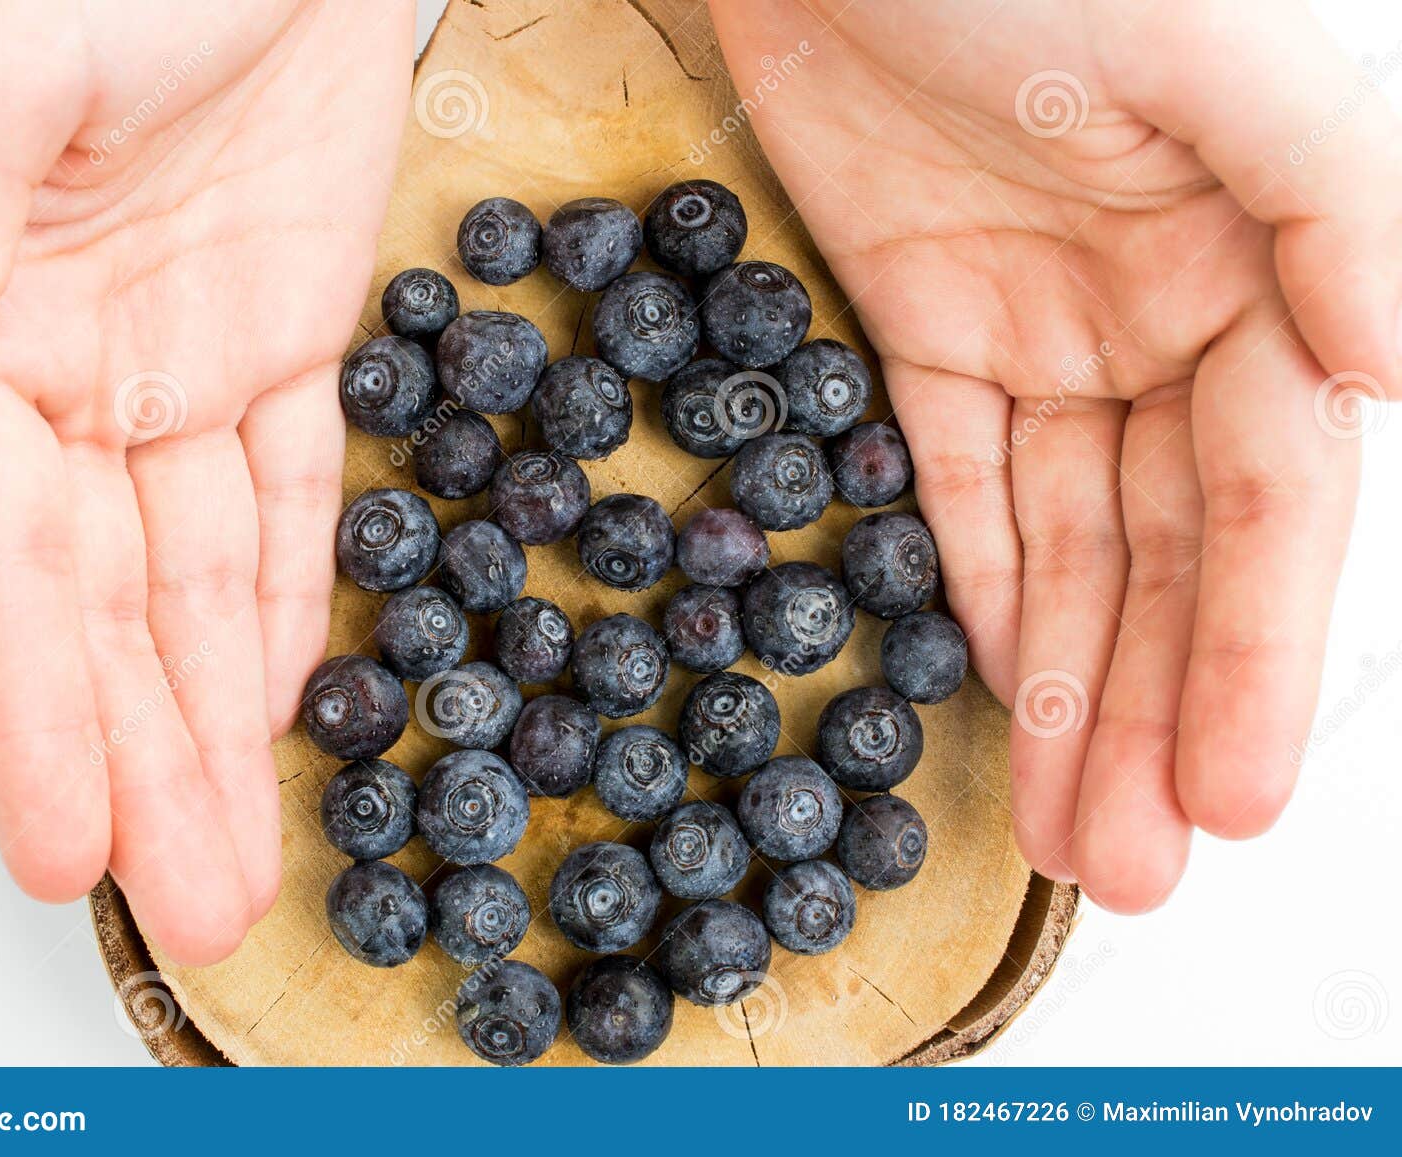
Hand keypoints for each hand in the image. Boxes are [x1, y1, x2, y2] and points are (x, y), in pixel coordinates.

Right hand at [0, 0, 410, 961]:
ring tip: (242, 844)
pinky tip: (276, 693)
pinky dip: (290, 595)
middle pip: (115, 613)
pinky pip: (293, 493)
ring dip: (219, 715)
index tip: (65, 852)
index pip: (10, 579)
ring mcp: (184, 363)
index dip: (39, 717)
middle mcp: (76, 376)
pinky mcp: (283, 333)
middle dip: (147, 762)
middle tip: (191, 900)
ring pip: (206, 579)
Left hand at [710, 0, 1401, 909]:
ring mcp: (1044, 315)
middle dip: (1159, 711)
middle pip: (1176, 552)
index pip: (1279, 507)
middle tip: (1131, 871)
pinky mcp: (924, 308)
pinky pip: (957, 476)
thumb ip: (1347, 217)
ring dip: (1071, 685)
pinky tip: (999, 689)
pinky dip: (979, 582)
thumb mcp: (1235, 53)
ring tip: (1069, 836)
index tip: (1241, 806)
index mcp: (1277, 258)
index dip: (1261, 658)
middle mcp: (1174, 305)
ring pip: (1069, 538)